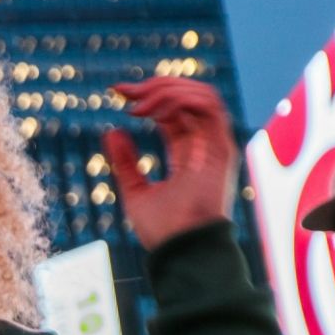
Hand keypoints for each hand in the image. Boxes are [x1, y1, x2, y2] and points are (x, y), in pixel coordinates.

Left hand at [104, 77, 239, 249]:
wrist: (181, 249)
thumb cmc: (162, 230)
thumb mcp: (134, 191)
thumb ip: (125, 163)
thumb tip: (113, 131)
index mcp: (186, 154)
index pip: (171, 112)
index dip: (146, 96)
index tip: (115, 92)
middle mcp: (203, 146)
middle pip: (187, 98)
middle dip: (155, 85)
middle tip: (122, 90)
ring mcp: (214, 146)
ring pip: (202, 96)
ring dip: (167, 89)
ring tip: (136, 102)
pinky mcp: (221, 149)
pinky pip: (211, 108)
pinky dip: (182, 99)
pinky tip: (153, 111)